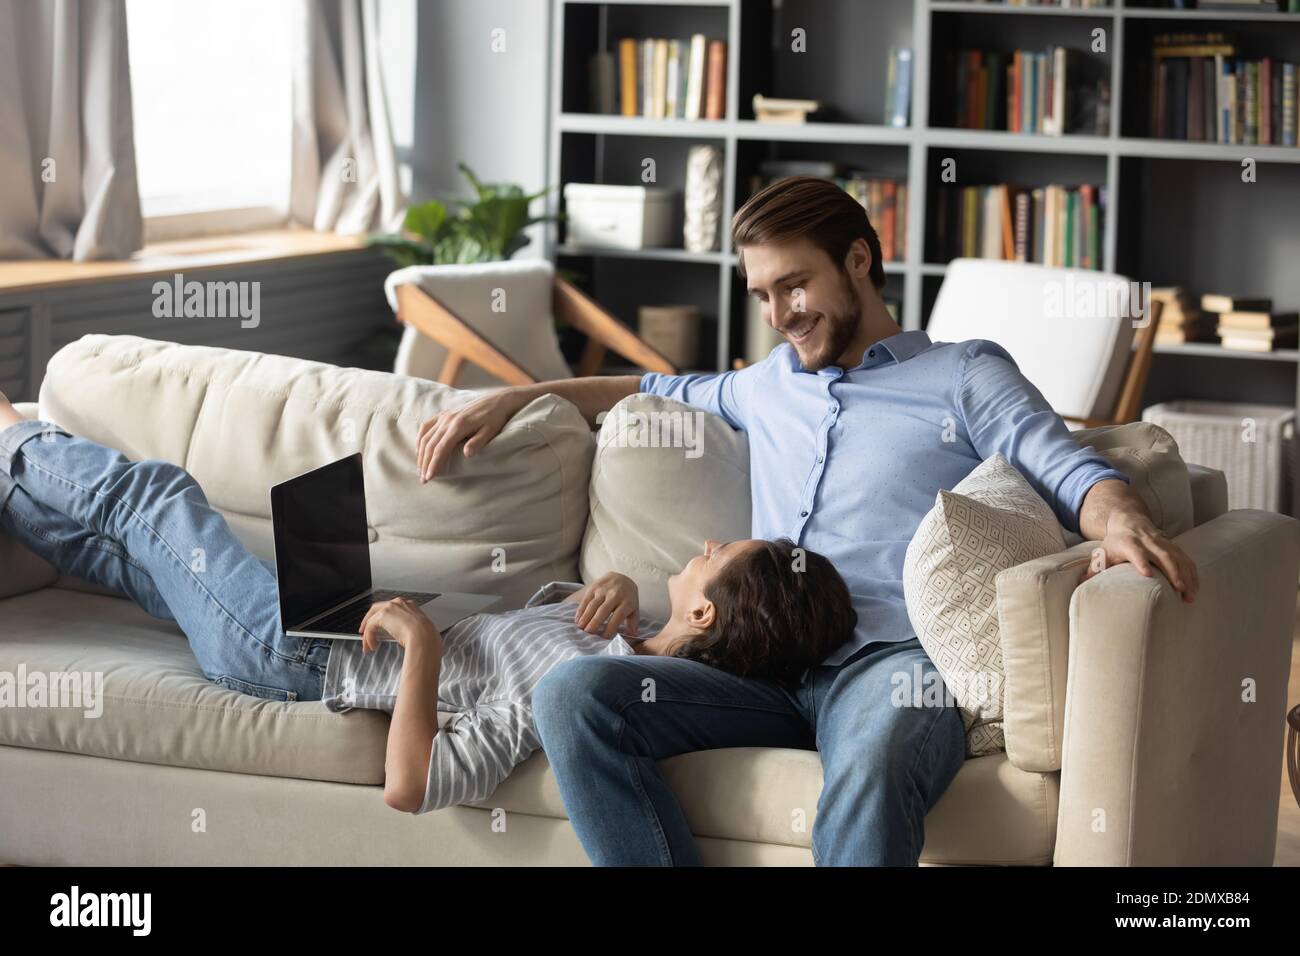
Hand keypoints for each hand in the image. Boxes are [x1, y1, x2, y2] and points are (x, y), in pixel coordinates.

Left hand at [358, 597, 443, 653]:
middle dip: (369, 620)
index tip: (381, 626)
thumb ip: (411, 629)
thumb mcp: (419, 629)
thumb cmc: (426, 636)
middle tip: (365, 631)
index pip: (391, 608)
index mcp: (409, 605)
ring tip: (368, 645)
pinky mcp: (382, 616)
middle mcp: (398, 603)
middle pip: (377, 609)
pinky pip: (370, 627)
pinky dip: (369, 637)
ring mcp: (390, 607)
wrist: (424, 637)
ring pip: (372, 619)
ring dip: (368, 633)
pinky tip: (372, 646)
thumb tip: (406, 638)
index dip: (384, 617)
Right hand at [416, 386, 535, 481]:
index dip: (433, 464)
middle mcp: (448, 420)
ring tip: (420, 469)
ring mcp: (444, 416)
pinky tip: (419, 450)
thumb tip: (466, 454)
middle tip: (423, 480)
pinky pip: (426, 426)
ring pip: (426, 437)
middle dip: (425, 463)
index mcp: (459, 425)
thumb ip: (478, 442)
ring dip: (421, 454)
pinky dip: (420, 439)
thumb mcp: (491, 431)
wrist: (497, 401)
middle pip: (430, 444)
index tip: (429, 477)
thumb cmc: (495, 419)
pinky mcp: (444, 414)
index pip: (441, 448)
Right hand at [574, 573, 639, 638]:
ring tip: (580, 627)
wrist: (621, 577)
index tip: (604, 636)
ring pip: (593, 604)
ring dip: (585, 616)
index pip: (618, 615)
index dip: (611, 626)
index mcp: (627, 601)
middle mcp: (615, 594)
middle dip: (595, 622)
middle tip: (588, 632)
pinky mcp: (594, 587)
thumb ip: (633, 622)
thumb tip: (631, 634)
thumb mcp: (634, 608)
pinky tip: (577, 619)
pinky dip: (581, 610)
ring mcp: (604, 590)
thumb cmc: (628, 598)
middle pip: (603, 610)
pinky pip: (586, 599)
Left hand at [1081, 513, 1199, 602]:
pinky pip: (1186, 559)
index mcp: (1129, 543)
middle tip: (1179, 589)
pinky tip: (1195, 588)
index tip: (1147, 575)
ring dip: (1187, 575)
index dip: (1141, 561)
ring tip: (1189, 595)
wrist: (1129, 520)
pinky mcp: (1173, 546)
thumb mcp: (1102, 553)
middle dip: (1173, 571)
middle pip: (1163, 555)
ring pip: (1179, 557)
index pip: (1136, 551)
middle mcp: (1148, 542)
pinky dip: (1192, 573)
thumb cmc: (1114, 542)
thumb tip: (1081, 584)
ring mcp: (1163, 543)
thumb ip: (1094, 569)